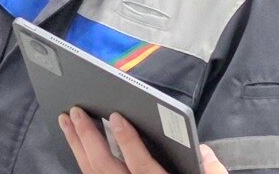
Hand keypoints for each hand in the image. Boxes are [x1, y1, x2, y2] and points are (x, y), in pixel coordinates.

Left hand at [59, 107, 227, 173]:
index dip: (129, 142)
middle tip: (77, 111)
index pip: (142, 167)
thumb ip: (211, 171)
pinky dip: (82, 161)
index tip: (116, 116)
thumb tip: (204, 151)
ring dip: (77, 146)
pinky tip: (78, 146)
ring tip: (67, 121)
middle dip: (89, 138)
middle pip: (106, 169)